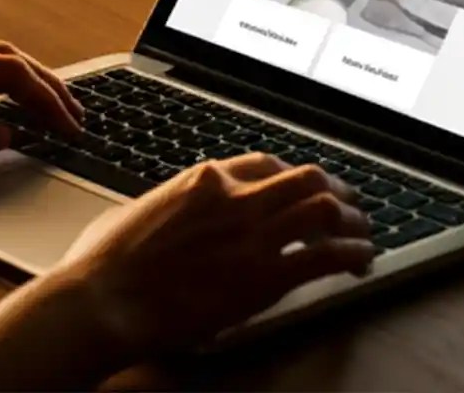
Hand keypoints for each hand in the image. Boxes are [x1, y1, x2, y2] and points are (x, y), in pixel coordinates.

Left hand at [0, 39, 82, 172]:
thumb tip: (8, 135)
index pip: (10, 74)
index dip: (47, 100)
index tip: (70, 125)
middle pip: (10, 57)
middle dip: (49, 84)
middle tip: (77, 114)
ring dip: (30, 79)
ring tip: (54, 106)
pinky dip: (5, 80)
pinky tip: (9, 101)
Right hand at [52, 153, 374, 357]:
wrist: (100, 302)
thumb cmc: (103, 265)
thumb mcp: (136, 214)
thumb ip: (168, 207)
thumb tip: (169, 213)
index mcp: (205, 179)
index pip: (268, 163)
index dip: (296, 175)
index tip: (306, 187)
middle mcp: (236, 197)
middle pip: (307, 177)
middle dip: (334, 191)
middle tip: (348, 206)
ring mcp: (252, 235)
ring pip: (324, 209)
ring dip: (351, 221)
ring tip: (362, 234)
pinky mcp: (263, 276)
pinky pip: (324, 257)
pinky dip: (351, 255)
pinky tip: (359, 261)